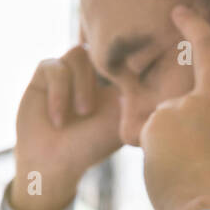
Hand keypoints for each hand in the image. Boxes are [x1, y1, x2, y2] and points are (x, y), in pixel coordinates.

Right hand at [11, 44, 123, 209]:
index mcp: (114, 76)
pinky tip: (59, 119)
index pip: (127, 50)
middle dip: (107, 67)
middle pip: (103, 46)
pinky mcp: (45, 73)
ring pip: (79, 54)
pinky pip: (54, 67)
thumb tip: (164, 71)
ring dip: (82, 84)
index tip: (135, 78)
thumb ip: (139, 93)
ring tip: (83, 112)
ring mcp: (68, 68)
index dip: (133, 55)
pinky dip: (59, 92)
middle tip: (110, 94)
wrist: (52, 162)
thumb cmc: (91, 145)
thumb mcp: (123, 119)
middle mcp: (92, 69)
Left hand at [139, 5, 209, 209]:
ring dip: (166, 134)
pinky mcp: (160, 120)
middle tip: (181, 10)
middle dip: (194, 22)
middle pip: (208, 46)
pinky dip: (152, 151)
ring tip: (175, 164)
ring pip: (169, 110)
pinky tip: (163, 170)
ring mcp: (190, 106)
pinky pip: (148, 133)